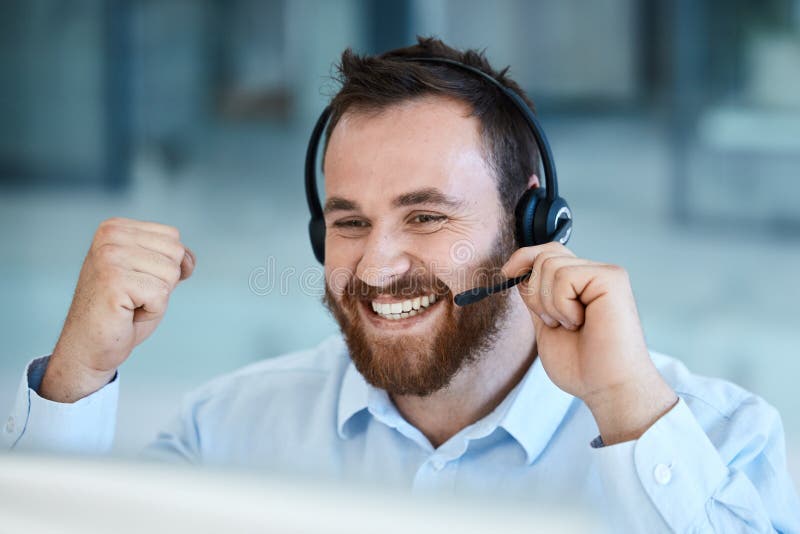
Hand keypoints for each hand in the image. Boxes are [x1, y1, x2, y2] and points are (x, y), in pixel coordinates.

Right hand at [40, 217, 194, 402]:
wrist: (88, 346)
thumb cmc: (120, 312)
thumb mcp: (150, 275)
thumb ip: (170, 258)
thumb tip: (188, 257)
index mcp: (115, 228)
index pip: (172, 237)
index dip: (166, 267)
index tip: (137, 282)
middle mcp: (109, 236)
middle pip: (175, 252)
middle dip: (164, 282)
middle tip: (133, 296)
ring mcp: (109, 257)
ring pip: (171, 273)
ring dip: (157, 297)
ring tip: (129, 304)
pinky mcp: (113, 281)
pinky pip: (161, 295)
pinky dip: (152, 311)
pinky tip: (127, 313)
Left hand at [502, 242, 676, 443]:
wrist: (607, 388)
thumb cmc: (583, 366)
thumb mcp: (546, 323)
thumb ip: (536, 296)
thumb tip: (518, 270)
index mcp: (581, 284)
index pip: (548, 252)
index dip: (524, 258)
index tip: (507, 274)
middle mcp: (594, 274)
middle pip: (545, 255)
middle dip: (535, 292)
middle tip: (554, 322)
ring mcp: (605, 274)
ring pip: (550, 265)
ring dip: (549, 303)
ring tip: (571, 325)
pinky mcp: (611, 279)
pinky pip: (564, 276)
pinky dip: (562, 305)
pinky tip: (580, 322)